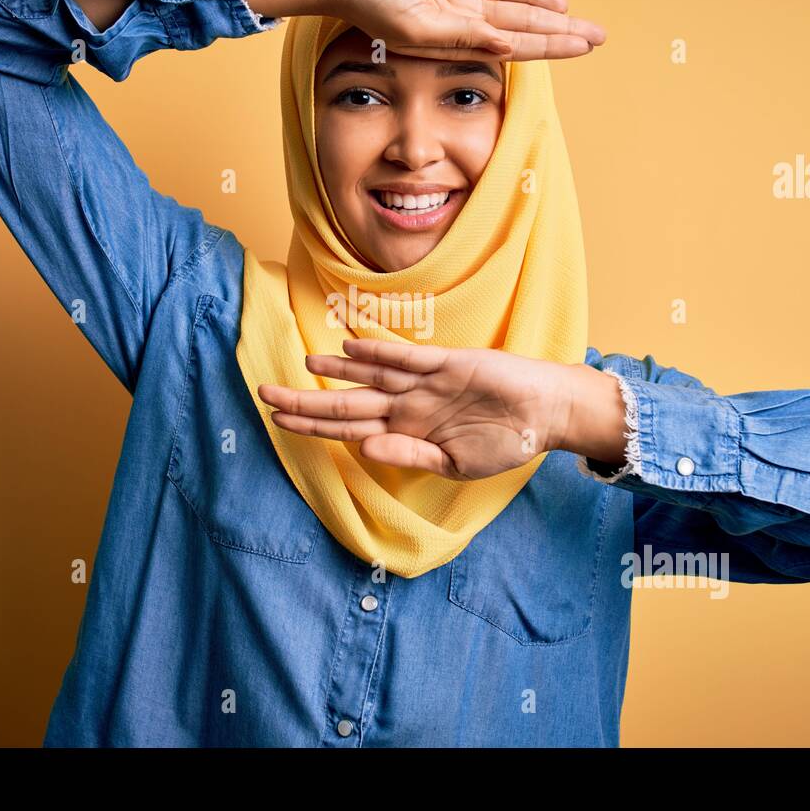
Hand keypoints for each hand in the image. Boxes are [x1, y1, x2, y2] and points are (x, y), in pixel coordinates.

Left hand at [256, 339, 625, 479]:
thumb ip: (409, 454)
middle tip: (264, 393)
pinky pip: (409, 359)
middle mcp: (408, 405)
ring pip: (371, 376)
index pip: (347, 428)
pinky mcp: (449, 363)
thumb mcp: (455, 463)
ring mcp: (426, 383)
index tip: (277, 420)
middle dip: (306, 400)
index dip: (312, 424)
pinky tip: (351, 347)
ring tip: (302, 362)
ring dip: (337, 370)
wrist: (545, 415)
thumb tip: (362, 449)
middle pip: (347, 403)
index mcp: (406, 432)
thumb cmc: (505, 443)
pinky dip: (380, 353)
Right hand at [314, 0, 605, 61]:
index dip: (554, 44)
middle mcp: (461, 13)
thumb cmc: (368, 1)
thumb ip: (461, 36)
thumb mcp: (414, 27)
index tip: (586, 46)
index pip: (519, 42)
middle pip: (523, 20)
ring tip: (568, 10)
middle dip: (561, 27)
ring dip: (539, 1)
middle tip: (597, 33)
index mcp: (459, 33)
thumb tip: (506, 44)